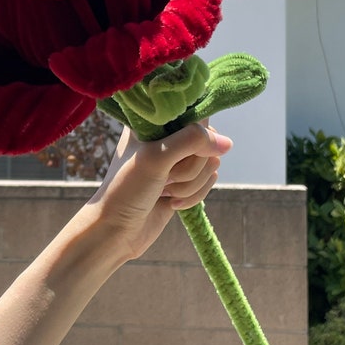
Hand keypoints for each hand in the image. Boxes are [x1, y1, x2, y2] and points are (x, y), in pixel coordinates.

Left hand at [87, 123, 232, 261]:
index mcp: (152, 121)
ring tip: (163, 190)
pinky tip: (170, 202)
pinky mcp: (184, 180)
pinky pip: (209, 180)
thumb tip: (227, 143)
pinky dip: (193, 195)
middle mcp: (165, 136)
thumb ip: (191, 141)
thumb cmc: (127, 189)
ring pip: (210, 163)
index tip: (179, 154)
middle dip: (189, 167)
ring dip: (190, 183)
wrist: (117, 231)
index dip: (195, 136)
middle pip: (206, 141)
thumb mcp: (156, 158)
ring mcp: (176, 159)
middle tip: (163, 177)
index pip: (194, 113)